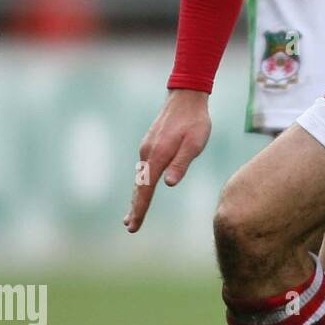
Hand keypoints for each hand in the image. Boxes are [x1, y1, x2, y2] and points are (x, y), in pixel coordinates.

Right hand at [124, 89, 211, 232]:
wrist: (186, 97)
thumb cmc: (195, 122)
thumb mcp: (195, 143)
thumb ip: (181, 163)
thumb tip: (168, 184)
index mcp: (158, 156)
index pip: (146, 189)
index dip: (140, 208)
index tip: (133, 225)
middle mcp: (147, 153)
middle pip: (139, 186)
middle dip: (135, 207)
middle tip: (130, 226)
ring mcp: (147, 148)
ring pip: (140, 178)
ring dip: (136, 196)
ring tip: (133, 214)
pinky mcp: (150, 144)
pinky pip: (143, 169)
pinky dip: (140, 183)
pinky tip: (141, 190)